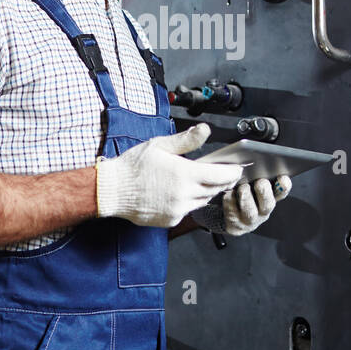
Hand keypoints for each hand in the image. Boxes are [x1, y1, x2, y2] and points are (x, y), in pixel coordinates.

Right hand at [96, 123, 243, 227]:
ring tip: (201, 181)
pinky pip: (188, 210)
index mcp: (184, 174)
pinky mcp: (171, 219)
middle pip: (215, 189)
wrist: (113, 191)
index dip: (233, 172)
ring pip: (203, 201)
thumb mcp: (159, 145)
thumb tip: (205, 130)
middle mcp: (184, 194)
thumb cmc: (133, 167)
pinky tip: (181, 192)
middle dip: (222, 181)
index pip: (220, 175)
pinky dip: (190, 201)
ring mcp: (178, 209)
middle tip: (224, 174)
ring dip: (206, 191)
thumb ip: (186, 140)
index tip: (238, 169)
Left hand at [191, 175, 291, 235]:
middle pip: (268, 204)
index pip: (281, 192)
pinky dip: (230, 203)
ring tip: (242, 188)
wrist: (224, 214)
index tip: (282, 176)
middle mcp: (262, 211)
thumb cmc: (238, 192)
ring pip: (251, 212)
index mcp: (269, 197)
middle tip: (260, 181)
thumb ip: (254, 174)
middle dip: (265, 192)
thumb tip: (251, 162)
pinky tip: (227, 194)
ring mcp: (249, 221)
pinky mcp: (235, 227)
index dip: (284, 186)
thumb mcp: (248, 181)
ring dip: (247, 199)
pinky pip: (233, 216)